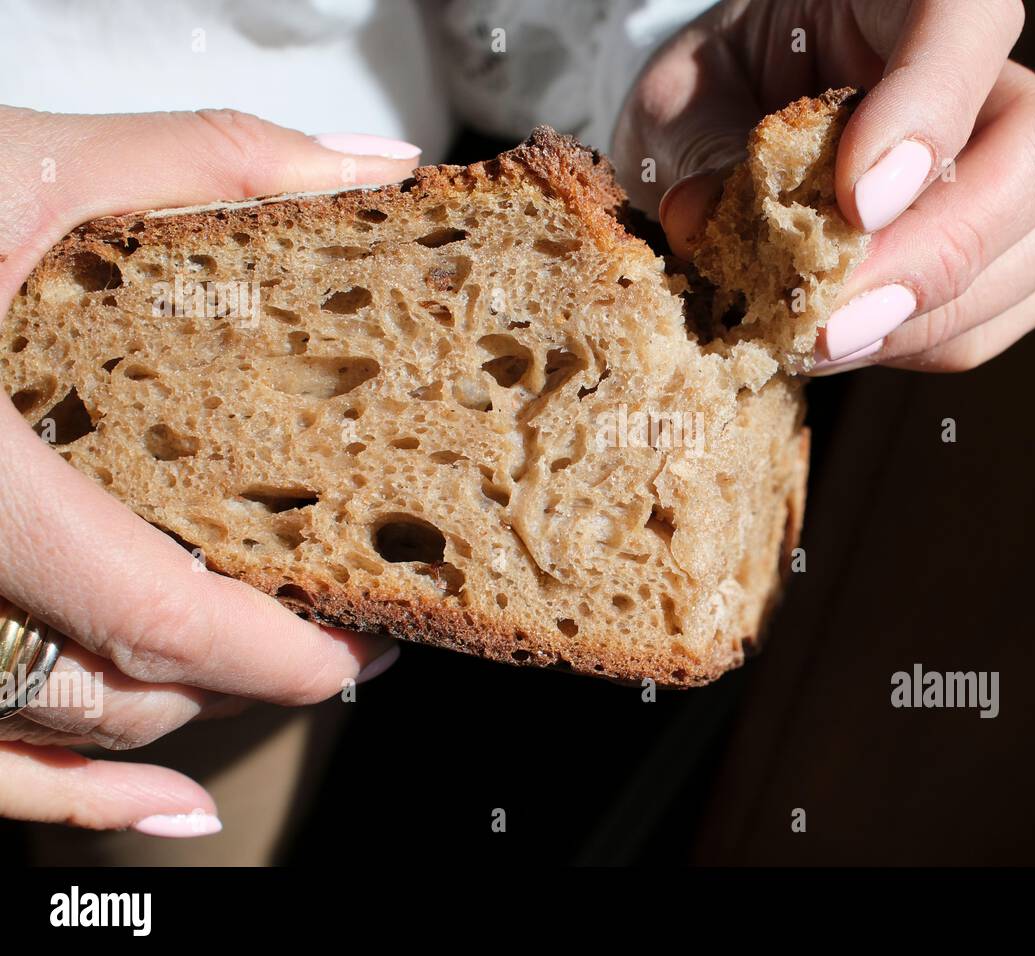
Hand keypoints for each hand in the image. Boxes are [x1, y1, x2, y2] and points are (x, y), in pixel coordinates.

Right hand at [0, 108, 419, 835]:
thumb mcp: (11, 168)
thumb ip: (199, 162)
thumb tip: (360, 168)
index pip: (154, 613)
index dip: (278, 651)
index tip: (360, 648)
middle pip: (120, 681)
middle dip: (244, 670)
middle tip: (336, 631)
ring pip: (53, 721)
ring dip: (174, 709)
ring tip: (260, 673)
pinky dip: (61, 790)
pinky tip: (158, 805)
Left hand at [614, 0, 1034, 372]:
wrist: (729, 134)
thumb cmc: (717, 94)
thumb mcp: (683, 101)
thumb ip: (698, 148)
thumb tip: (704, 217)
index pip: (968, 20)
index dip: (930, 112)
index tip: (857, 204)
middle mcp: (986, 75)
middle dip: (937, 252)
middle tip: (833, 313)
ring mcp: (1007, 165)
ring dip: (929, 315)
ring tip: (820, 338)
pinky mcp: (1005, 249)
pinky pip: (1009, 310)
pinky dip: (926, 342)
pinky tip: (846, 341)